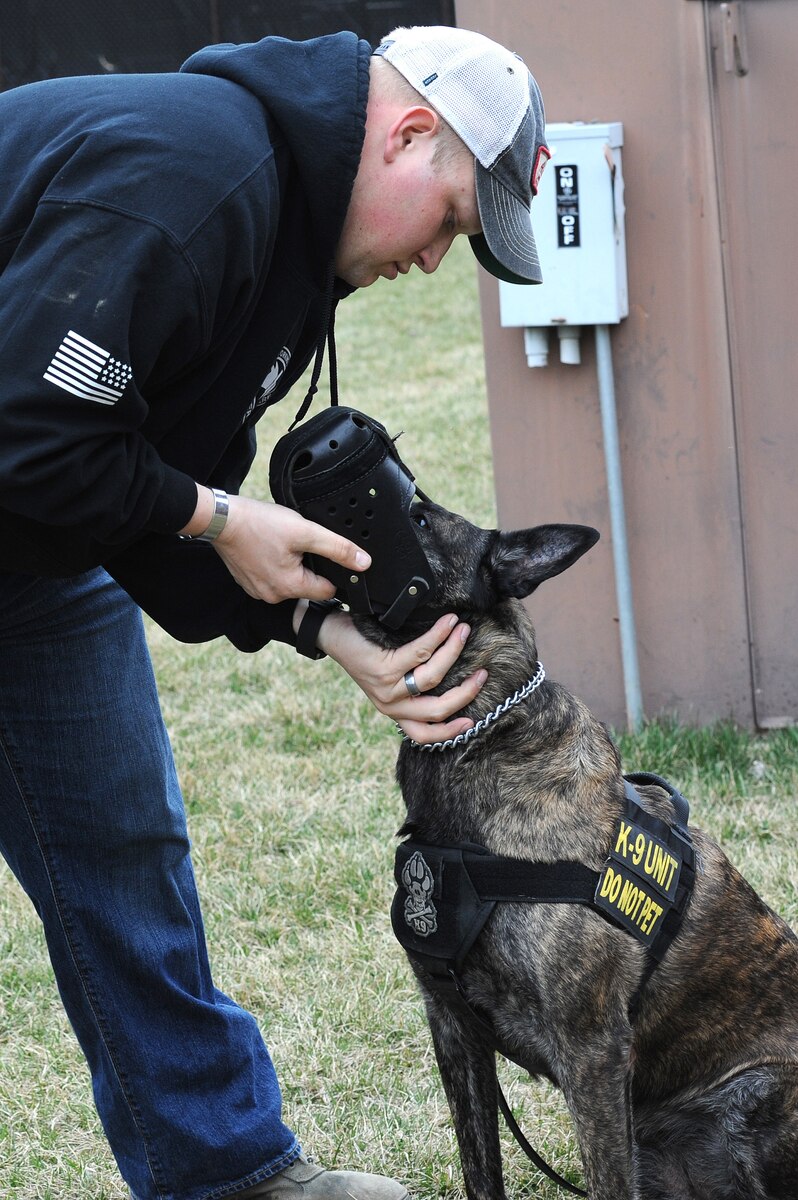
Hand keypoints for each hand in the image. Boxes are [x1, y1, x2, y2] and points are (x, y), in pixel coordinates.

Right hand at [212, 496, 369, 603]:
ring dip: (292, 564)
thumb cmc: (260, 524)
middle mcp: (273, 596)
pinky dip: (274, 564)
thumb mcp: (305, 531)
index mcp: (290, 587)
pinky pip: (271, 577)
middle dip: (309, 565)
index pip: (328, 590)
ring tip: (282, 544)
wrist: (222, 519)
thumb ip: (337, 548)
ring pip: (290, 581)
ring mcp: (258, 591)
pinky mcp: (248, 582)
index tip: (324, 552)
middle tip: (299, 543)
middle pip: (308, 585)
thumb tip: (363, 563)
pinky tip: (269, 547)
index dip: (332, 570)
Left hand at [314, 608, 487, 744]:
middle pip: (436, 710)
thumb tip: (455, 669)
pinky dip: (439, 635)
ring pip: (432, 677)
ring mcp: (386, 688)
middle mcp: (390, 705)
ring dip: (454, 652)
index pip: (424, 734)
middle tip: (483, 674)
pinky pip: (420, 652)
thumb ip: (413, 681)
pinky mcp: (383, 667)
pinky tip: (449, 623)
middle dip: (465, 692)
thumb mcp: (389, 674)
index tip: (472, 722)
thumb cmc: (364, 649)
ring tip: (465, 630)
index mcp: (394, 710)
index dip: (450, 732)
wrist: (330, 635)